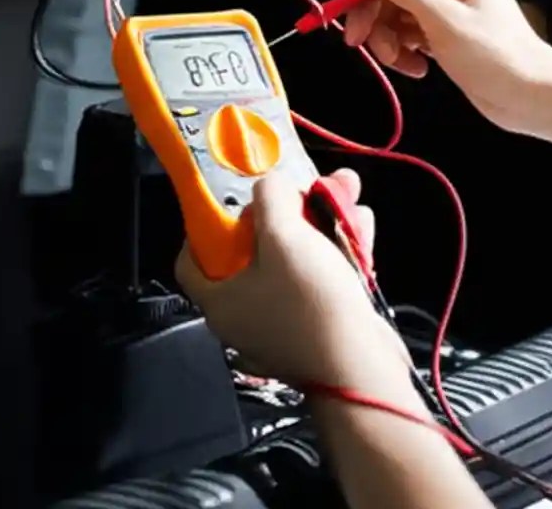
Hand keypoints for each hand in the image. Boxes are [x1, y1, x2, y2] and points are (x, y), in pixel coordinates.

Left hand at [176, 170, 409, 388]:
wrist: (360, 367)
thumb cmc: (310, 303)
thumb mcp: (285, 236)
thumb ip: (270, 199)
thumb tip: (268, 184)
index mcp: (219, 301)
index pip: (191, 261)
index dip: (206, 226)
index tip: (230, 205)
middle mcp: (246, 315)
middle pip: (255, 251)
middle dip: (288, 212)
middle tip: (308, 187)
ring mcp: (284, 324)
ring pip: (296, 261)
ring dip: (322, 224)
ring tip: (347, 193)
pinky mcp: (319, 329)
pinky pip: (321, 282)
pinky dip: (337, 253)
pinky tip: (360, 227)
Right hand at [342, 0, 551, 131]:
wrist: (529, 97)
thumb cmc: (501, 58)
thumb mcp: (444, 20)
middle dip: (373, 12)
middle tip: (358, 39)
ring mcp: (446, 8)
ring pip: (395, 12)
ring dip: (387, 39)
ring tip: (399, 61)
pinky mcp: (444, 34)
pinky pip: (407, 35)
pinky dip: (403, 52)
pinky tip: (416, 68)